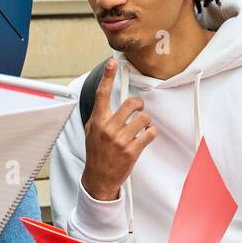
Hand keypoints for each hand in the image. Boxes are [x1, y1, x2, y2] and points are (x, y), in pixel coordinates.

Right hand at [79, 59, 155, 200]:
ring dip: (146, 121)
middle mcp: (108, 128)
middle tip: (138, 108)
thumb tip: (105, 99)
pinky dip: (151, 133)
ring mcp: (120, 140)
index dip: (107, 77)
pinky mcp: (132, 150)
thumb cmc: (96, 153)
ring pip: (143, 118)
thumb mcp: (90, 131)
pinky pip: (150, 133)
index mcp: (97, 121)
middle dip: (139, 104)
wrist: (99, 177)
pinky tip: (145, 136)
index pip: (102, 94)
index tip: (112, 64)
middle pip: (131, 103)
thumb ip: (99, 116)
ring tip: (141, 127)